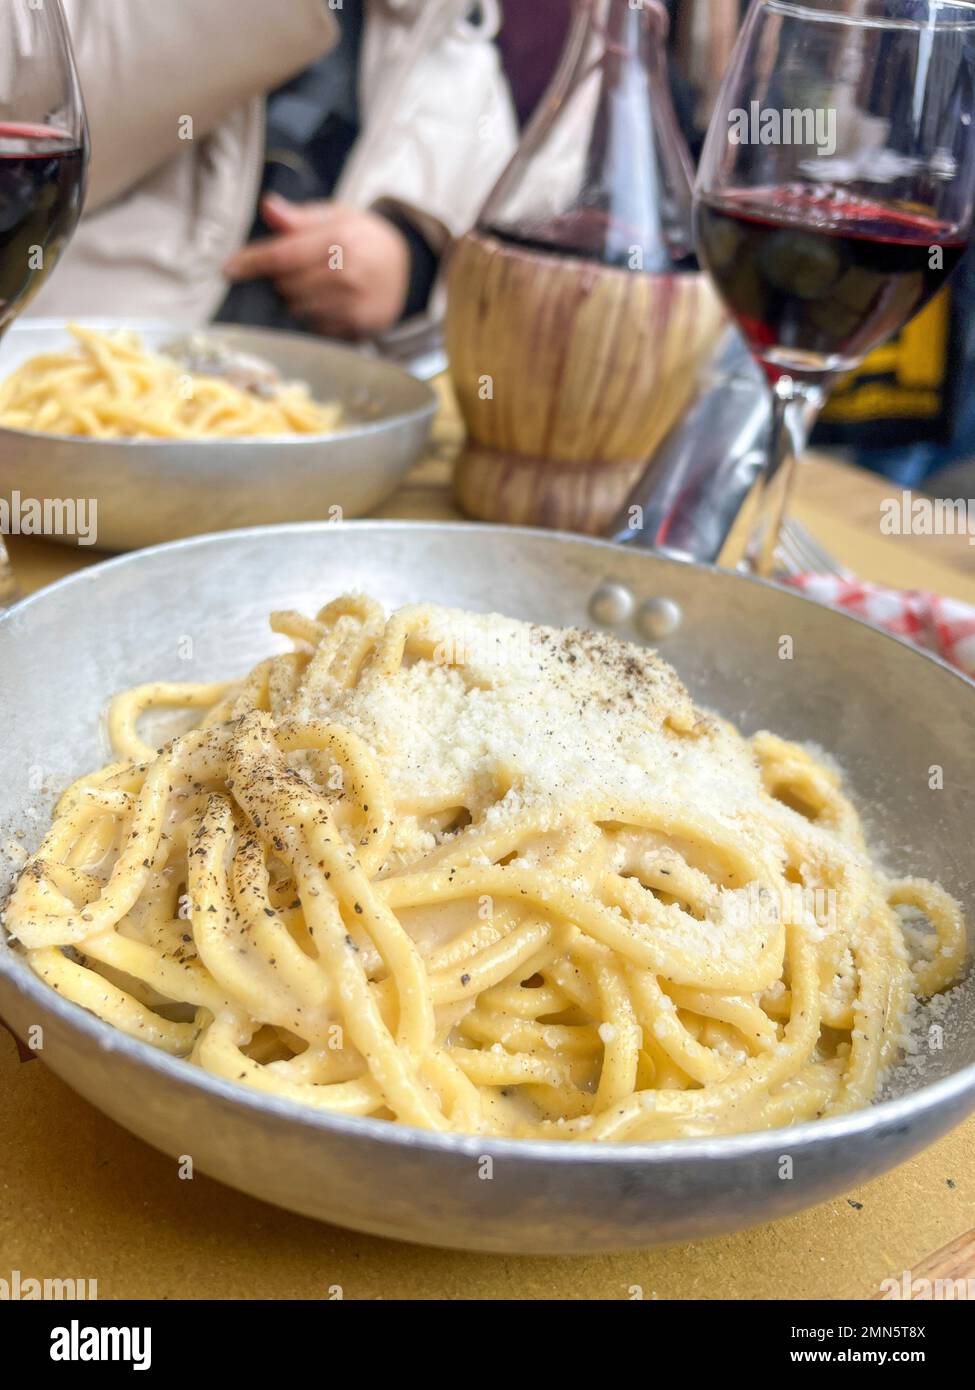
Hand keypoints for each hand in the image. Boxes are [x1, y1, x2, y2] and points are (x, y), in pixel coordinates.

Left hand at [223, 194, 411, 337]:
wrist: (409, 269)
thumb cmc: (365, 238)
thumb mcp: (338, 216)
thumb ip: (300, 217)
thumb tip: (267, 207)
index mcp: (339, 239)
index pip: (282, 255)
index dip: (251, 262)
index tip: (228, 269)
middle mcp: (347, 274)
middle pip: (286, 286)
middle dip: (280, 280)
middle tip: (295, 270)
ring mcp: (353, 304)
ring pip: (298, 309)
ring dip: (295, 300)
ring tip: (314, 285)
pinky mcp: (358, 327)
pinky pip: (316, 327)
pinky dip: (313, 316)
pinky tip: (327, 303)